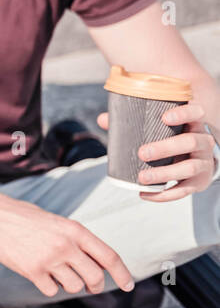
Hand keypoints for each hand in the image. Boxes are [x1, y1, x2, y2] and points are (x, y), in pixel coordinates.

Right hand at [0, 188, 134, 297]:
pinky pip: (51, 290)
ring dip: (70, 285)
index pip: (109, 257)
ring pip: (74, 286)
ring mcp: (49, 259)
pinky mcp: (32, 271)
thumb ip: (76, 240)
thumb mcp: (57, 222)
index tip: (128, 285)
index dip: (122, 274)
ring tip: (59, 275)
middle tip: (91, 286)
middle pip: (95, 277)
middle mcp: (65, 246)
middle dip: (96, 285)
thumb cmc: (23, 217)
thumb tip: (94, 263)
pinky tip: (41, 275)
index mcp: (75, 230)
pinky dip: (49, 287)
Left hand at [97, 105, 216, 201]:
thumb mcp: (160, 127)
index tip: (165, 117)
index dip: (183, 114)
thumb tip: (103, 119)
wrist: (198, 159)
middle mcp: (203, 142)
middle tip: (142, 153)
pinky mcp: (199, 182)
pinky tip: (145, 194)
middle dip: (166, 148)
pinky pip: (184, 190)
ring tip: (142, 177)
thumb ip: (133, 122)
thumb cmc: (173, 138)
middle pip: (190, 142)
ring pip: (189, 168)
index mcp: (193, 124)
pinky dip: (164, 194)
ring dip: (164, 174)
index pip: (195, 113)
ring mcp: (204, 162)